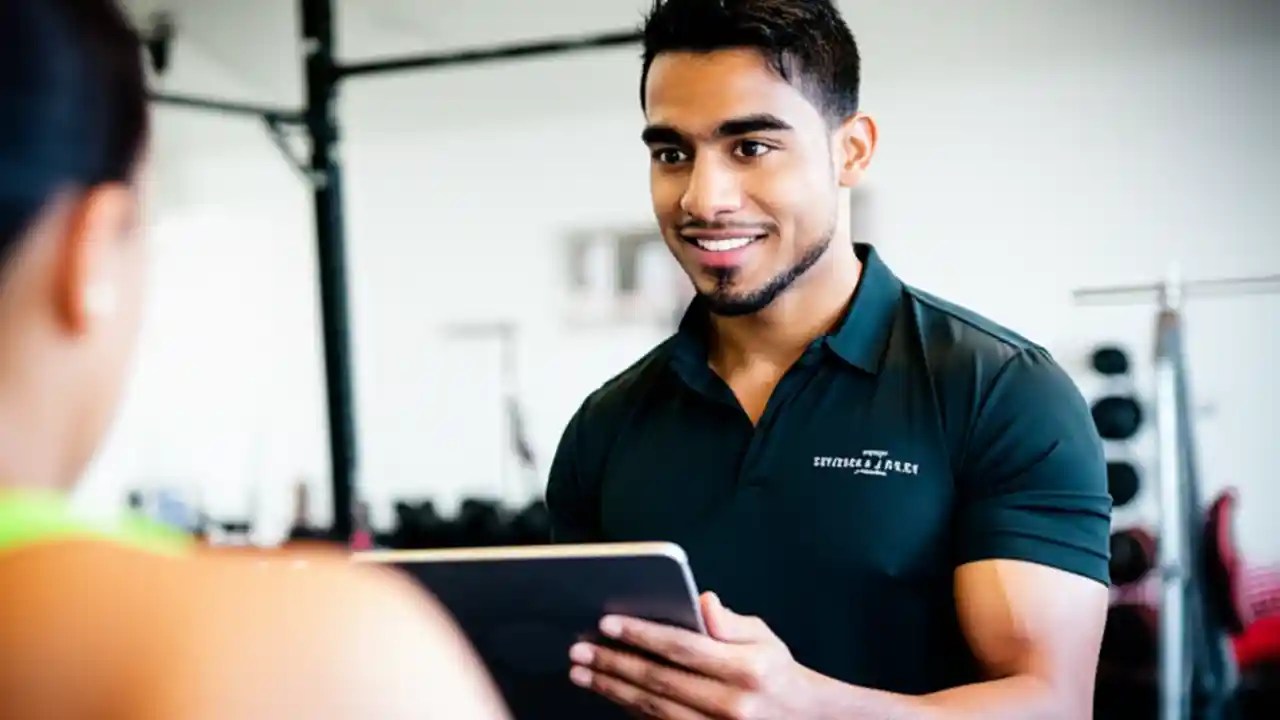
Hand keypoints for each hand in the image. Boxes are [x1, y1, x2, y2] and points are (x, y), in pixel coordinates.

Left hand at [568, 592, 821, 718]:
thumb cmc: (776, 672)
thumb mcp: (765, 637)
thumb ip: (731, 621)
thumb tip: (701, 601)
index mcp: (746, 669)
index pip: (683, 647)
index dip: (642, 634)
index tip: (607, 623)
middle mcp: (731, 705)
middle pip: (660, 681)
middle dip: (614, 663)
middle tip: (579, 649)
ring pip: (653, 710)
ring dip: (612, 690)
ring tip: (581, 672)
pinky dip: (631, 711)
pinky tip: (609, 694)